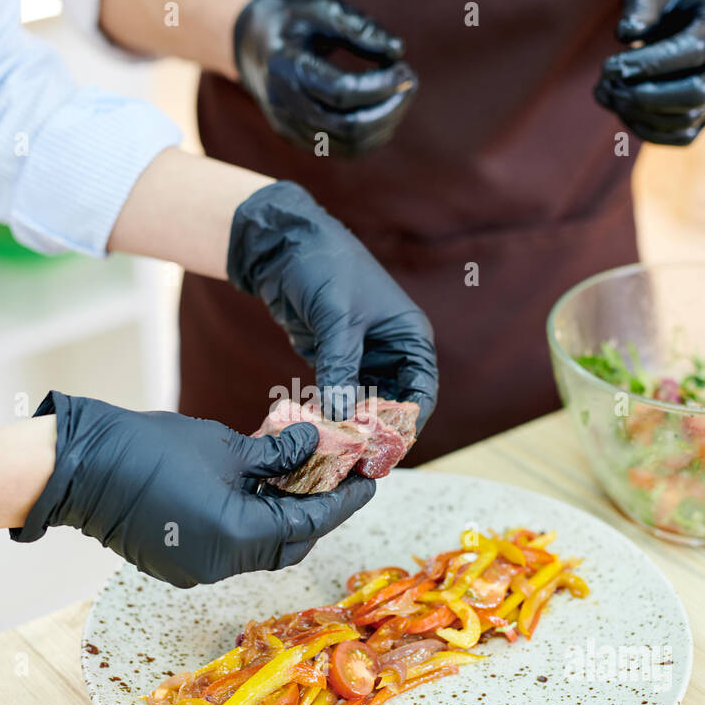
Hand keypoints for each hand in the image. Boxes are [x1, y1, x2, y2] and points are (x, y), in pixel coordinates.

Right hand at [10, 392, 374, 586]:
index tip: (367, 480)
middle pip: (287, 545)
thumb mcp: (226, 446)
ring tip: (298, 477)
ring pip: (258, 549)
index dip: (342, 501)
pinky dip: (249, 523)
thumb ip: (277, 455)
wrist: (79, 466)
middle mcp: (220, 566)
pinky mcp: (176, 564)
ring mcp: (195, 570)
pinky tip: (256, 490)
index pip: (307, 524)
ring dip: (280, 517)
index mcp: (237, 537)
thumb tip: (313, 446)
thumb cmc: (151, 449)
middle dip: (315, 513)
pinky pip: (229, 548)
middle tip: (336, 478)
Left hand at [226, 182, 438, 428]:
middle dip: (379, 430)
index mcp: (409, 336)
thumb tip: (341, 416)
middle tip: (359, 458)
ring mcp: (363, 358)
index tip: (388, 445)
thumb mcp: (338, 319)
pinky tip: (321, 432)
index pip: (421, 390)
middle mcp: (392, 351)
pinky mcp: (335, 362)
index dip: (409, 420)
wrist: (282, 246)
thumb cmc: (323, 267)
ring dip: (354, 426)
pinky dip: (333, 414)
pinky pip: (340, 396)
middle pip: (395, 404)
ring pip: (366, 405)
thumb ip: (341, 368)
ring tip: (338, 450)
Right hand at [234, 0, 416, 156]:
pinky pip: (341, 150)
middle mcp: (284, 104)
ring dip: (384, 124)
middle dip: (388, 109)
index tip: (405, 70)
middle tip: (409, 84)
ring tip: (400, 96)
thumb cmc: (291, 20)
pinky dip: (370, 136)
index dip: (380, 86)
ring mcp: (289, 126)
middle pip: (347, 127)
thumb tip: (398, 51)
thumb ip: (358, 28)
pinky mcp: (297, 138)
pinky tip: (384, 112)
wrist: (250, 44)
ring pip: (348, 145)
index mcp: (286, 68)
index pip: (341, 92)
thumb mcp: (321, 9)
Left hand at [594, 0, 704, 145]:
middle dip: (645, 96)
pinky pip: (683, 136)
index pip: (693, 50)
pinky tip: (620, 111)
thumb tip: (626, 34)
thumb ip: (640, 4)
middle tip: (605, 84)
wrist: (687, 8)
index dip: (650, 64)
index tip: (609, 67)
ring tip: (604, 94)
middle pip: (697, 93)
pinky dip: (649, 131)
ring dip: (640, 115)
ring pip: (688, 120)